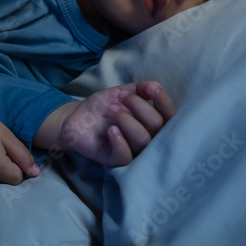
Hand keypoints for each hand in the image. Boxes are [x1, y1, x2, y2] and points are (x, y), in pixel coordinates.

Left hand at [35, 81, 175, 166]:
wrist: (77, 116)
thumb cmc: (103, 106)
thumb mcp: (121, 92)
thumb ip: (140, 89)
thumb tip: (156, 85)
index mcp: (152, 121)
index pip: (168, 115)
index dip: (163, 101)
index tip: (151, 88)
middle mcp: (147, 137)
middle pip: (157, 126)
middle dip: (140, 107)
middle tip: (120, 97)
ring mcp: (132, 149)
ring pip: (143, 140)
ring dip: (128, 121)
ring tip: (112, 109)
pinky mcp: (116, 160)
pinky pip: (125, 156)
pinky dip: (120, 141)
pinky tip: (111, 129)